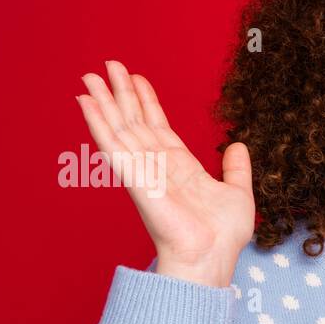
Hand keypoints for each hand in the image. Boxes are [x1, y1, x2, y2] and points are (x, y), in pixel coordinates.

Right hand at [77, 60, 255, 287]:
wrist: (212, 257)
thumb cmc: (223, 237)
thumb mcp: (238, 194)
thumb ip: (236, 169)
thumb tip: (237, 146)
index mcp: (180, 168)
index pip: (158, 127)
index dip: (147, 102)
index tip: (137, 78)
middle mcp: (158, 167)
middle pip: (135, 122)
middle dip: (121, 94)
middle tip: (107, 65)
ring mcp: (144, 172)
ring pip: (120, 129)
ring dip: (103, 102)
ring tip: (88, 76)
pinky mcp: (135, 179)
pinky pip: (113, 147)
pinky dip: (99, 124)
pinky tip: (86, 104)